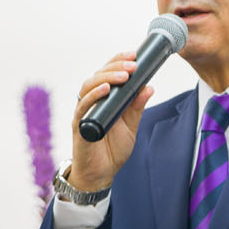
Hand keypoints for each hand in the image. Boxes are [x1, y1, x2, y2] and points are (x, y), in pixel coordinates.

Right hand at [69, 52, 153, 191]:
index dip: (119, 61)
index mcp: (104, 98)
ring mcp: (84, 111)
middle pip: (99, 75)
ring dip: (107, 77)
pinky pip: (83, 106)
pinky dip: (94, 95)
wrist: (101, 174)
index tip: (135, 54)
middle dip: (116, 66)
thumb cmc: (112, 149)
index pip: (109, 73)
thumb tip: (149, 87)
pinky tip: (106, 89)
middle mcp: (92, 101)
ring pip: (89, 85)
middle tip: (133, 64)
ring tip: (123, 75)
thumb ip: (137, 107)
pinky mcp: (79, 124)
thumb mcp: (131, 126)